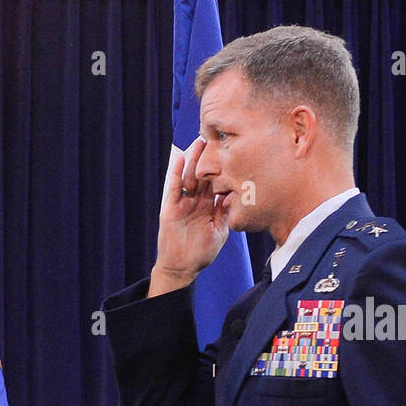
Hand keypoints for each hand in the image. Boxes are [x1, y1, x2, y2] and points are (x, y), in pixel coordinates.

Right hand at [149, 137, 229, 296]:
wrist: (183, 267)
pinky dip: (176, 173)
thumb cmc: (202, 252)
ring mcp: (183, 203)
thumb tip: (235, 194)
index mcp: (209, 205)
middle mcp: (197, 201)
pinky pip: (173, 188)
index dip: (223, 167)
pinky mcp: (171, 208)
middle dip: (208, 157)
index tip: (231, 150)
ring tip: (199, 142)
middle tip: (215, 137)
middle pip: (203, 175)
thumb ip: (226, 213)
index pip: (217, 182)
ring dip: (193, 160)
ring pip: (189, 177)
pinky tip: (180, 159)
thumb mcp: (220, 231)